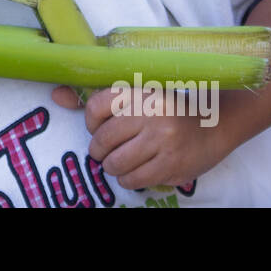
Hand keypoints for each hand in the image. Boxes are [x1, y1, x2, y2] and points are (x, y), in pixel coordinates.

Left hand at [51, 84, 227, 189]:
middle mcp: (152, 114)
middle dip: (99, 150)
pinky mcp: (172, 166)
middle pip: (102, 140)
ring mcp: (163, 142)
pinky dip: (128, 179)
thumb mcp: (137, 94)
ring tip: (122, 159)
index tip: (99, 126)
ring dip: (113, 166)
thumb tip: (55, 96)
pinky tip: (136, 170)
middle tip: (107, 149)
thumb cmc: (168, 109)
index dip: (91, 122)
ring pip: (115, 164)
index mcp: (141, 91)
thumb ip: (96, 98)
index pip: (95, 107)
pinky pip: (133, 180)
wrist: (215, 126)